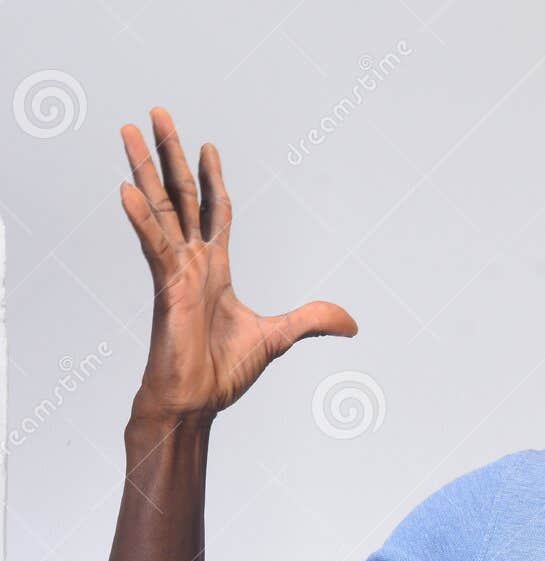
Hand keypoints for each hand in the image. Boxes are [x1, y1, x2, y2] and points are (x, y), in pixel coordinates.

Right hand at [119, 107, 356, 421]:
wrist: (197, 400)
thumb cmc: (223, 371)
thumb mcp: (280, 338)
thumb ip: (312, 321)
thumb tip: (353, 324)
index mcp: (214, 269)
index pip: (212, 211)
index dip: (211, 178)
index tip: (208, 147)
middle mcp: (190, 262)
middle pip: (180, 196)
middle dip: (170, 155)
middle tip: (159, 113)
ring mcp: (174, 271)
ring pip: (159, 208)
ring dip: (145, 168)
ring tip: (130, 130)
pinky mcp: (165, 287)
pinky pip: (152, 245)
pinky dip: (141, 218)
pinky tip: (128, 188)